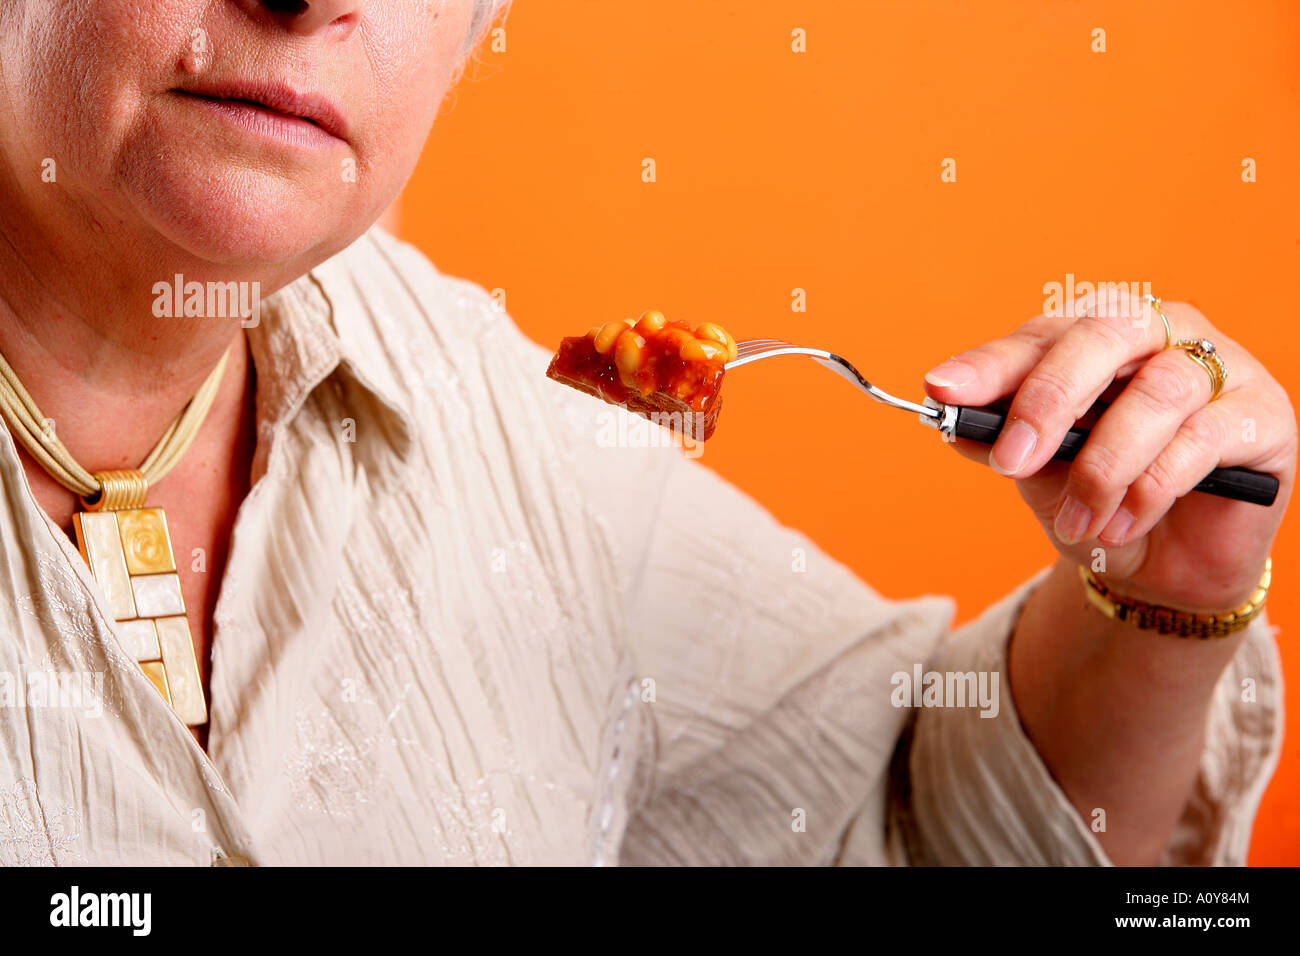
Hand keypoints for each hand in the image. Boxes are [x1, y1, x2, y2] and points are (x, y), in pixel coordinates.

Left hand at [922, 293, 1295, 612]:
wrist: (1164, 566)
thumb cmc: (1099, 499)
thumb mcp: (1037, 470)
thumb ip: (998, 437)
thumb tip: (950, 420)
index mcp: (1097, 333)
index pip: (1040, 334)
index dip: (991, 364)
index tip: (942, 391)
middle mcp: (1161, 331)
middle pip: (1105, 337)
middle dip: (1048, 401)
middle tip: (1010, 461)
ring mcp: (1221, 366)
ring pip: (1159, 392)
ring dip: (1105, 467)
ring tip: (1078, 524)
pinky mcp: (1262, 415)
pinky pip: (1203, 439)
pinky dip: (1151, 488)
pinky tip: (1121, 525)